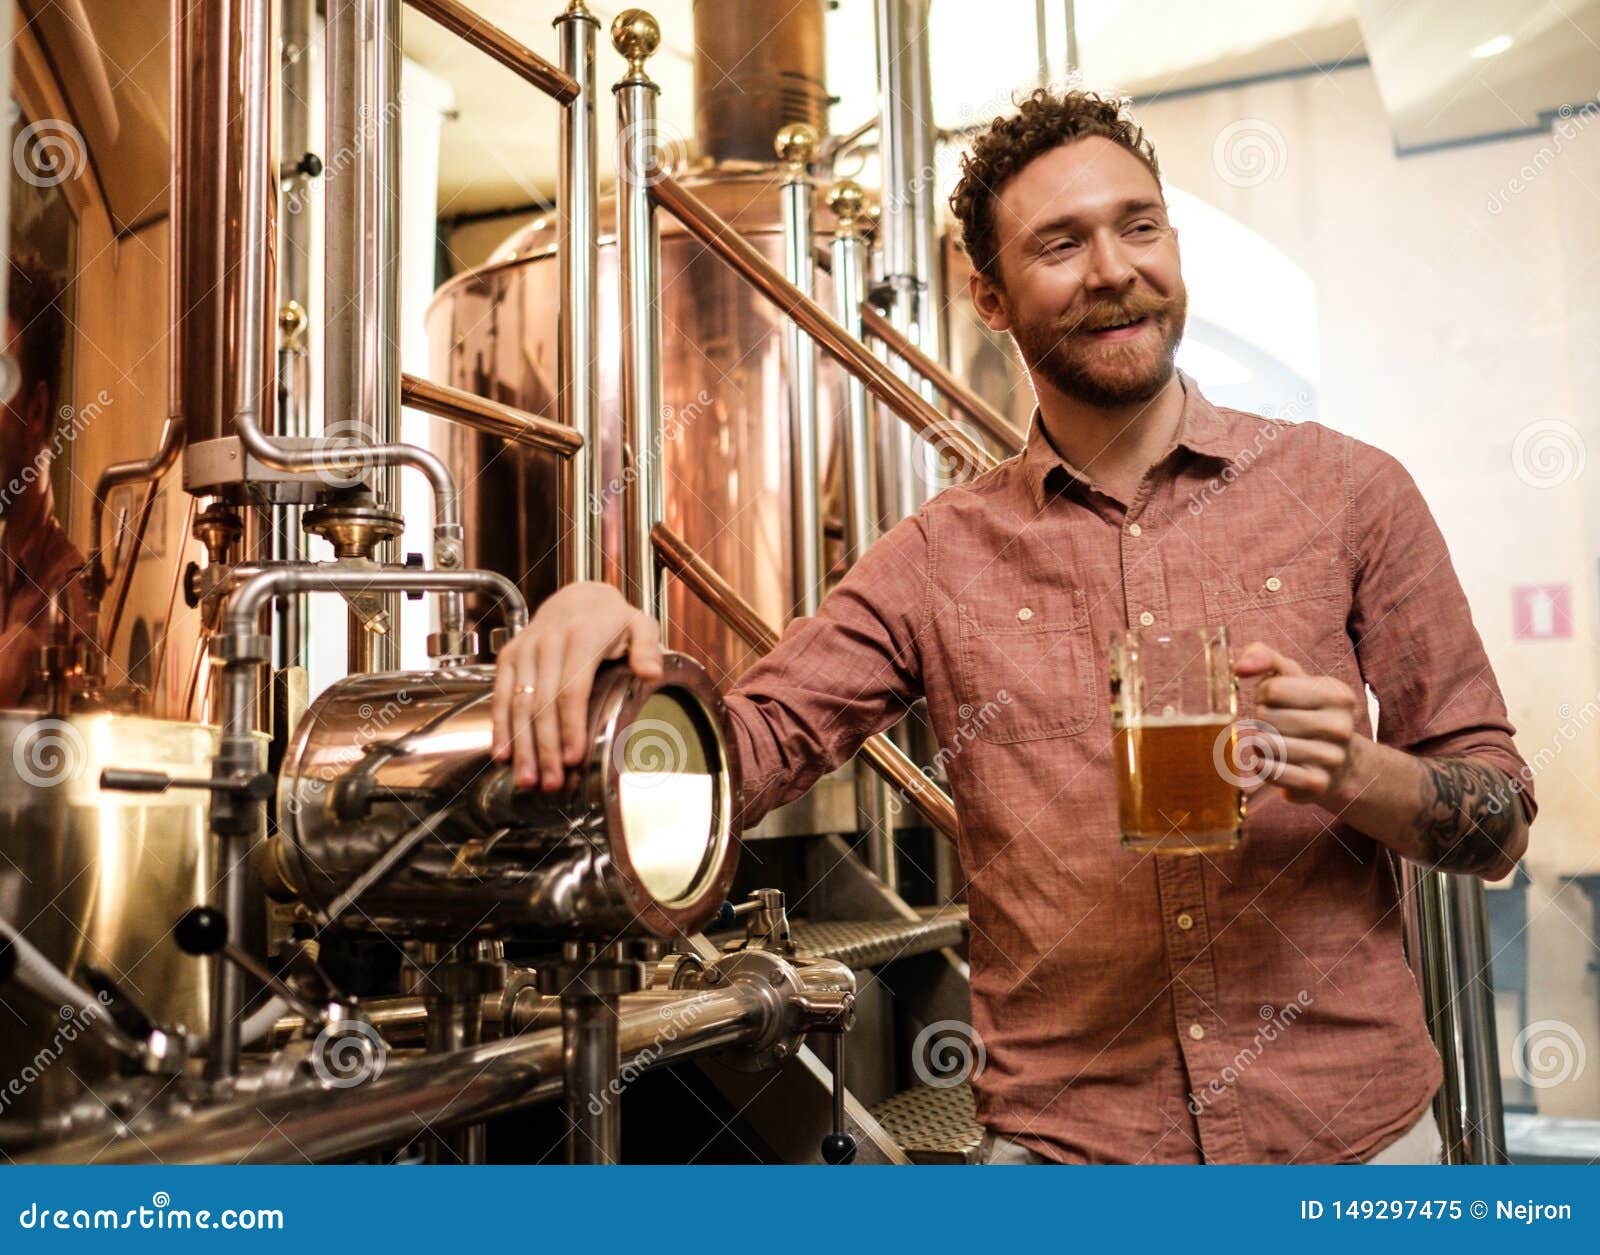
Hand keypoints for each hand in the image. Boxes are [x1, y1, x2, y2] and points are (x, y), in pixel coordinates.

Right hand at [491, 581, 662, 791]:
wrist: (577, 595)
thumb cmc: (612, 618)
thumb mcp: (639, 625)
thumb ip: (647, 648)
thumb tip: (650, 673)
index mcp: (582, 637)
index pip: (573, 690)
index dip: (571, 726)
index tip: (574, 759)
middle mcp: (548, 642)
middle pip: (543, 704)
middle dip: (545, 748)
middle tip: (551, 783)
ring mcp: (525, 649)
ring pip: (518, 704)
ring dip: (522, 745)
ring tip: (528, 780)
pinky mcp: (509, 655)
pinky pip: (499, 695)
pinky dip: (499, 727)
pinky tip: (503, 755)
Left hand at [1232, 642, 1360, 806]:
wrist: (1341, 764)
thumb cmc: (1307, 711)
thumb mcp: (1293, 678)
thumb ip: (1264, 657)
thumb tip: (1240, 666)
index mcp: (1338, 695)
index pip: (1272, 689)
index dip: (1263, 695)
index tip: (1273, 701)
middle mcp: (1340, 727)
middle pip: (1265, 717)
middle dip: (1260, 719)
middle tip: (1274, 724)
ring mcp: (1331, 758)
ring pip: (1263, 744)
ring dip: (1258, 743)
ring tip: (1274, 742)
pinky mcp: (1316, 783)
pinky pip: (1267, 770)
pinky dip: (1260, 764)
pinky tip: (1273, 760)